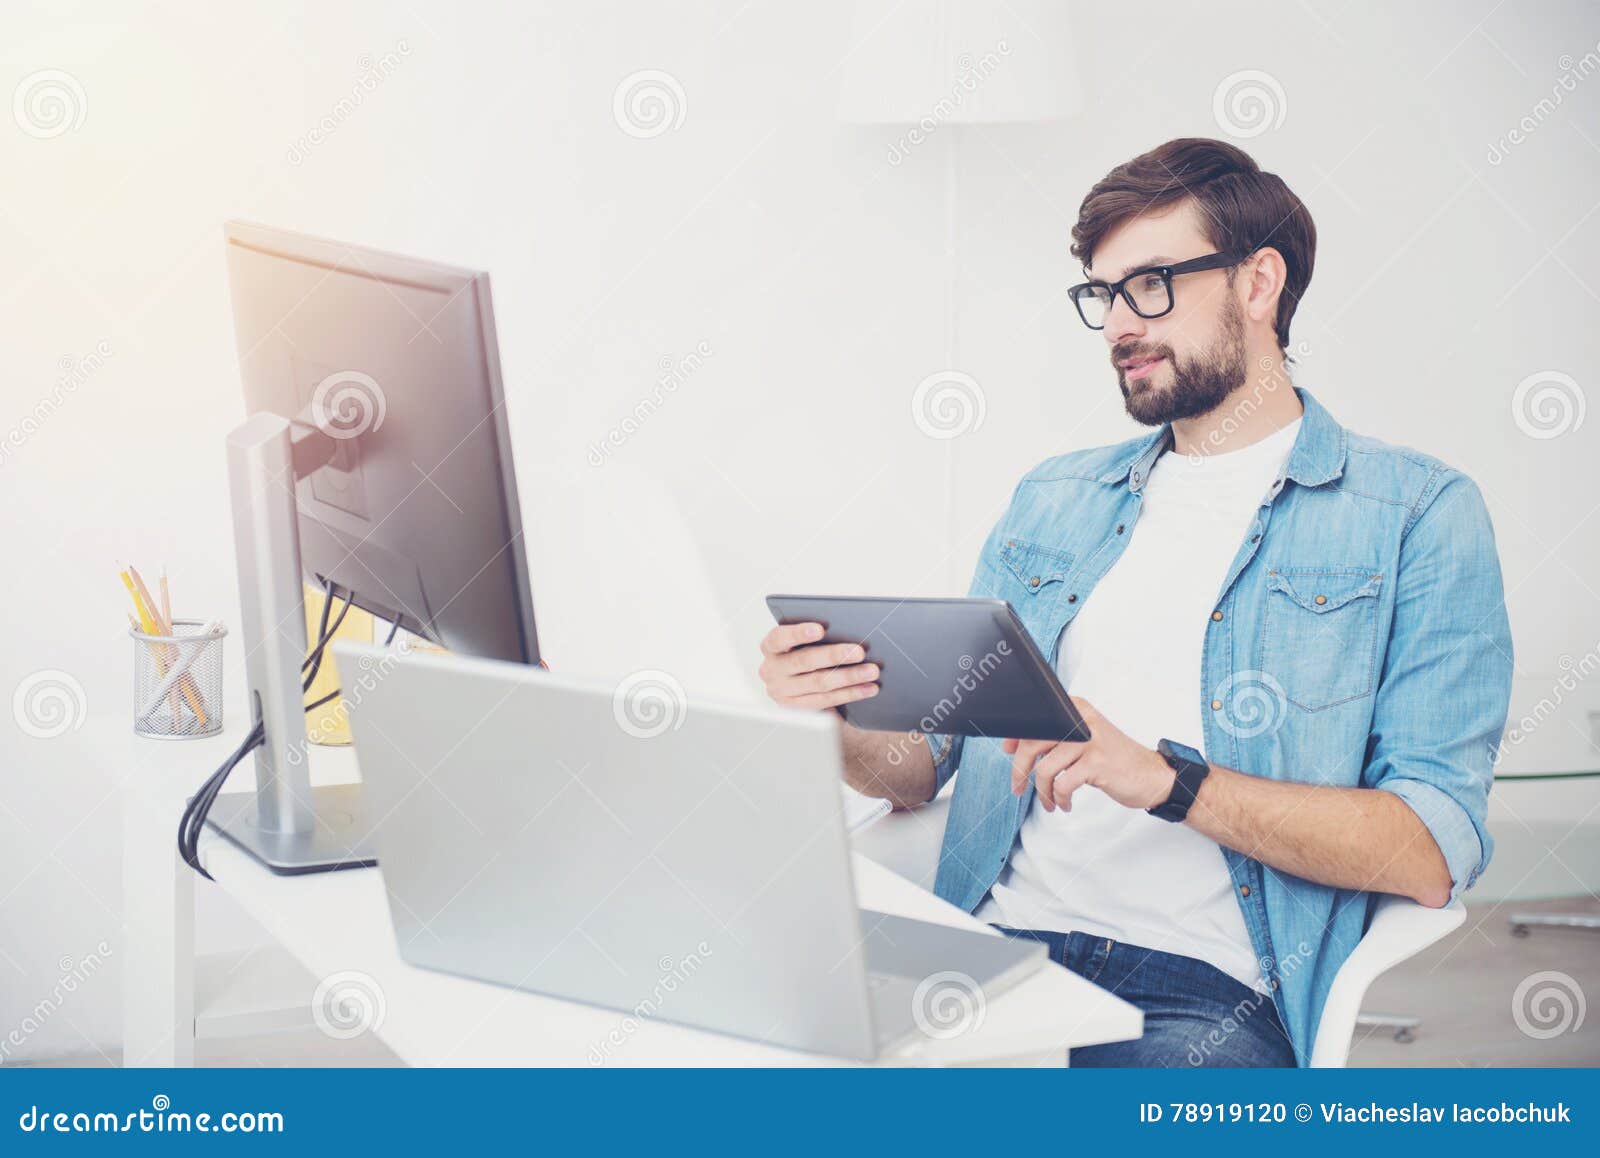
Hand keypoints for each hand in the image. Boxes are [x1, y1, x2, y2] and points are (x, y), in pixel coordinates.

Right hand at [757, 622, 880, 711]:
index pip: (780, 638)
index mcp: (770, 647)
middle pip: (804, 661)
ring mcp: (782, 692)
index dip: (798, 633)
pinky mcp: (797, 709)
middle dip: (834, 656)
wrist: (797, 684)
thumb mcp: (802, 642)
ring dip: (849, 677)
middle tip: (859, 652)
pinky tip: (867, 688)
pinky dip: (850, 693)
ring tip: (871, 671)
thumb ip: (816, 636)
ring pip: (819, 683)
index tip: (820, 629)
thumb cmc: (805, 653)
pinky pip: (826, 701)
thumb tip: (849, 629)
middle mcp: (771, 670)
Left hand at [1005, 697, 1175, 812]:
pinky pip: (1063, 784)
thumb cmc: (1112, 760)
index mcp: (1075, 708)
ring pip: (1046, 768)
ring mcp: (1090, 740)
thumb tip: (1011, 745)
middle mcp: (1081, 719)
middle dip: (1020, 770)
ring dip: (1043, 792)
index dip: (1016, 738)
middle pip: (1033, 742)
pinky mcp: (1097, 762)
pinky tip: (1065, 804)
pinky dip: (1059, 798)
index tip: (1009, 753)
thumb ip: (1052, 739)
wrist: (1151, 775)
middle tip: (1018, 788)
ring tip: (1050, 802)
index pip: (1035, 719)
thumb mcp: (1082, 742)